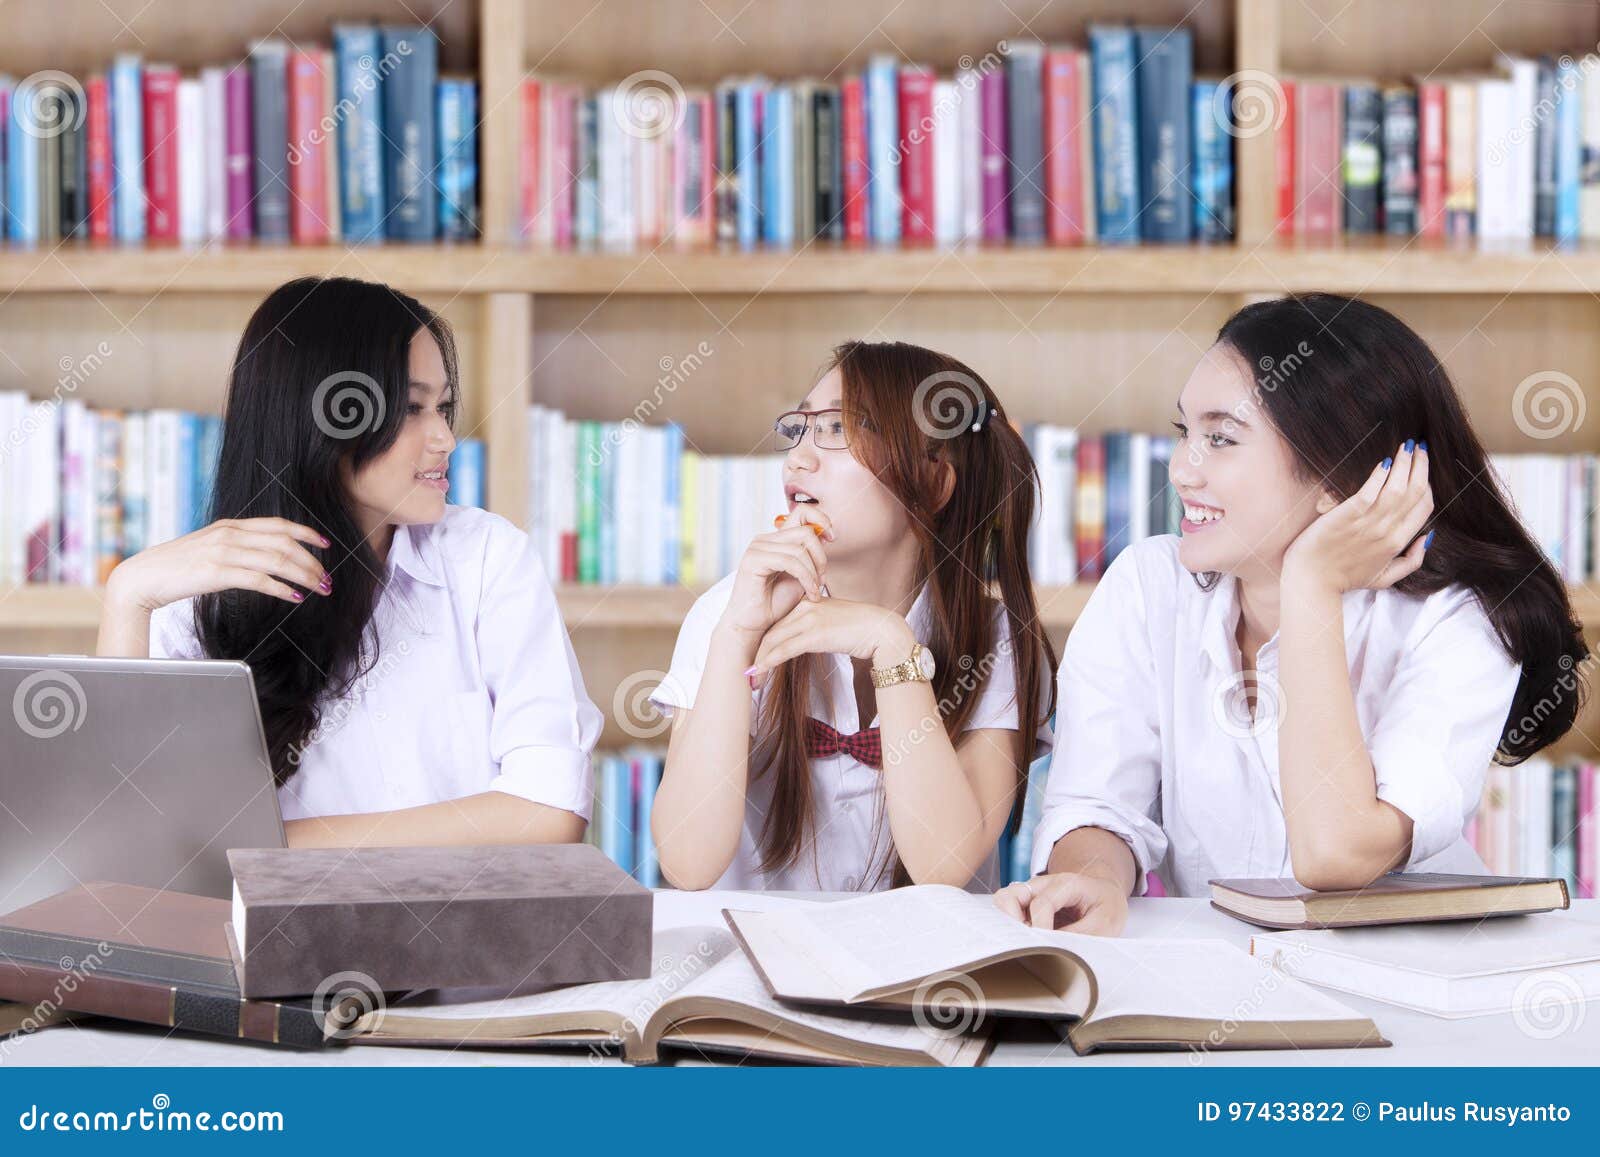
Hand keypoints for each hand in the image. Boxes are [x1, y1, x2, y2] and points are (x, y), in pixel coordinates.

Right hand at [104, 517, 332, 614]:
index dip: (306, 533)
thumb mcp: (210, 547)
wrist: (142, 578)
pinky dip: (282, 588)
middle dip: (311, 561)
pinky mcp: (216, 573)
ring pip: (277, 560)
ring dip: (304, 576)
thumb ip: (236, 546)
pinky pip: (259, 579)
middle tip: (327, 579)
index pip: (278, 524)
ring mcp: (223, 552)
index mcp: (230, 525)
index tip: (326, 544)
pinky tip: (295, 597)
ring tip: (320, 589)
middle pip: (284, 543)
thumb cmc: (177, 567)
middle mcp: (230, 534)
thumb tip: (264, 555)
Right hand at [716, 506, 835, 640]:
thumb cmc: (776, 604)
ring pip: (800, 549)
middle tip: (822, 580)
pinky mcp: (753, 560)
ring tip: (815, 591)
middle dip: (821, 557)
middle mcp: (764, 539)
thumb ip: (810, 555)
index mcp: (775, 540)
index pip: (802, 513)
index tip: (833, 538)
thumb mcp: (801, 576)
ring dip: (814, 572)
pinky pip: (790, 561)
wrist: (755, 627)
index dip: (821, 519)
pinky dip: (806, 578)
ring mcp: (757, 548)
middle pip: (805, 531)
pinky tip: (810, 593)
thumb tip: (826, 534)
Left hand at [747, 597, 915, 686]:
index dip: (764, 644)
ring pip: (774, 640)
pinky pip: (785, 648)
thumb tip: (803, 643)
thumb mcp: (833, 624)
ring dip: (760, 662)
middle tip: (748, 674)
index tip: (756, 661)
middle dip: (757, 655)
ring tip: (751, 679)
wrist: (882, 630)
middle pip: (772, 632)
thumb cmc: (862, 630)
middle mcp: (805, 606)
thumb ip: (815, 629)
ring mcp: (809, 618)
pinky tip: (760, 672)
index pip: (779, 624)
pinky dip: (769, 661)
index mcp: (808, 602)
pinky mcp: (815, 632)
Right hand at [992, 873, 1128, 935]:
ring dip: (1007, 922)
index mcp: (1067, 884)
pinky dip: (1009, 924)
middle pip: (1011, 895)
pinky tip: (1025, 938)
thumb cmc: (1106, 905)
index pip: (1042, 904)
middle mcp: (1043, 884)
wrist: (1104, 890)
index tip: (1047, 947)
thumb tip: (1054, 949)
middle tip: (1027, 942)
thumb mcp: (1105, 922)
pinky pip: (1007, 909)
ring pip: (1003, 899)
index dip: (1041, 929)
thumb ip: (1081, 935)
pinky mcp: (1027, 902)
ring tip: (1023, 940)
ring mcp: (1032, 892)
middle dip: (1012, 922)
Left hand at [1282, 438, 1432, 594]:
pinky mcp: (1345, 517)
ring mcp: (1366, 525)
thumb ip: (1412, 561)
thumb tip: (1428, 537)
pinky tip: (1384, 462)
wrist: (1311, 583)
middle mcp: (1387, 532)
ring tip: (1406, 446)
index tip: (1423, 468)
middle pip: (1414, 493)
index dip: (1427, 484)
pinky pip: (1368, 492)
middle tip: (1419, 447)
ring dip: (1404, 464)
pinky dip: (1379, 476)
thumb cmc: (1344, 579)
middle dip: (1420, 466)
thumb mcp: (1385, 578)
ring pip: (1396, 489)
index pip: (1424, 507)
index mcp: (1398, 544)